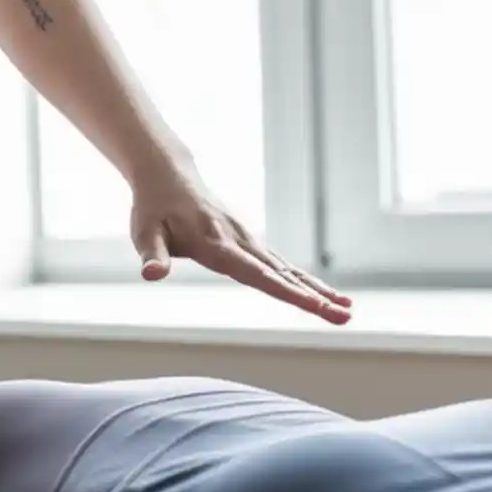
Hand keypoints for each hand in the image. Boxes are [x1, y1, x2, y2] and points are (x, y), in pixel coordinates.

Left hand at [129, 161, 352, 324]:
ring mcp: (246, 239)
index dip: (289, 293)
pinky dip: (301, 279)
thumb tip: (152, 275)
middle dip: (314, 297)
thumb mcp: (145, 232)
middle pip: (282, 274)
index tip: (317, 307)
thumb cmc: (152, 208)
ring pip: (287, 268)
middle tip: (345, 317)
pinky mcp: (247, 240)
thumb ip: (153, 256)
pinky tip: (321, 293)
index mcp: (216, 244)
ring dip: (317, 289)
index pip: (258, 275)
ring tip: (346, 310)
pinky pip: (279, 263)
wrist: (166, 175)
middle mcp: (239, 240)